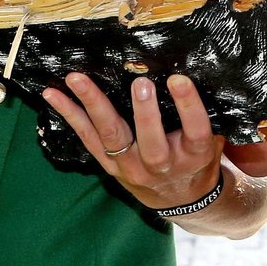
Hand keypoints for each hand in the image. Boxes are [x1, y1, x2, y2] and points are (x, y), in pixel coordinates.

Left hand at [43, 72, 223, 211]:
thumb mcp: (214, 138)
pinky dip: (69, 114)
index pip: (194, 129)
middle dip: (145, 113)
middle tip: (141, 83)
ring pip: (112, 136)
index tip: (178, 79)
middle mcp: (162, 164)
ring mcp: (131, 167)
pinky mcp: (109, 165)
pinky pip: (87, 138)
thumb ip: (209, 111)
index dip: (188, 105)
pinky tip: (52, 95)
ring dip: (93, 105)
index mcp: (195, 154)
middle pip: (152, 141)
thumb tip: (199, 66)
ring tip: (77, 79)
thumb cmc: (199, 157)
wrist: (182, 199)